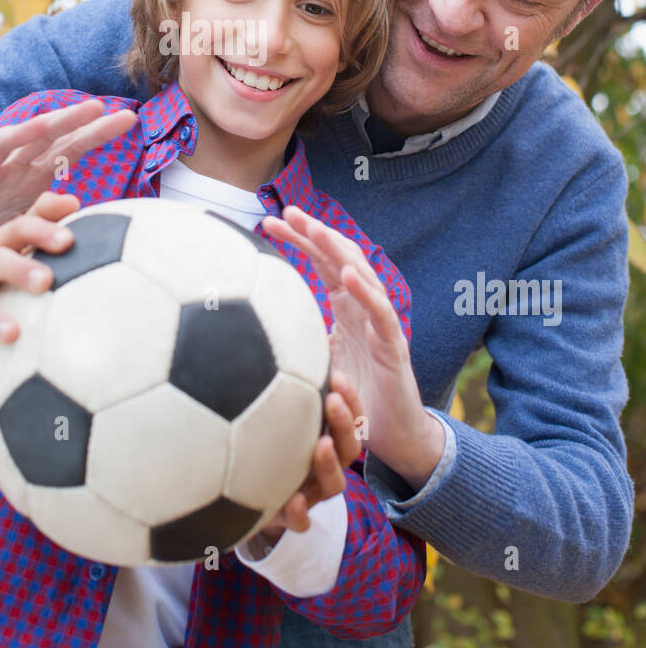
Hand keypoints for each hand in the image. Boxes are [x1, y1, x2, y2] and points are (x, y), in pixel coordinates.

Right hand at [0, 98, 138, 270]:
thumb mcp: (21, 223)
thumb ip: (48, 211)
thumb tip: (80, 205)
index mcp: (26, 174)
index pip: (66, 148)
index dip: (94, 132)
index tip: (128, 119)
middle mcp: (3, 167)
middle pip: (38, 138)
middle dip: (66, 121)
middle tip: (96, 106)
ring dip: (18, 135)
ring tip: (42, 125)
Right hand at [0, 190, 81, 380]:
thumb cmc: (12, 259)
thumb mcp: (25, 238)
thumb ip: (47, 217)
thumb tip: (74, 200)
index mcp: (3, 239)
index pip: (22, 227)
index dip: (43, 231)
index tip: (69, 240)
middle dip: (19, 269)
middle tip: (46, 282)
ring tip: (13, 335)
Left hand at [258, 369, 363, 545]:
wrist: (247, 499)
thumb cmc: (264, 445)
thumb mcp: (274, 413)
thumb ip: (280, 383)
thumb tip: (272, 328)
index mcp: (325, 437)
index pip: (347, 415)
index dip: (347, 397)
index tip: (336, 374)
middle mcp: (324, 464)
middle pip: (348, 445)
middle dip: (344, 421)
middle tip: (332, 396)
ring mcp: (312, 492)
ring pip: (334, 484)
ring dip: (329, 465)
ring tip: (320, 445)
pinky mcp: (293, 517)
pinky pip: (301, 523)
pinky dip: (297, 516)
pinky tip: (288, 505)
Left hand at [261, 205, 443, 490]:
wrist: (392, 435)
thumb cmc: (355, 398)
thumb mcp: (316, 362)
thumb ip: (295, 340)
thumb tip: (252, 328)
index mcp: (346, 306)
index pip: (322, 262)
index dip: (300, 240)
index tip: (269, 222)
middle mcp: (364, 307)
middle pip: (340, 258)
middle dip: (316, 232)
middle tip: (288, 211)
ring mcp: (381, 322)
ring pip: (363, 275)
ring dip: (339, 250)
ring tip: (316, 229)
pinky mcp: (394, 345)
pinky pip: (381, 313)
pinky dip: (366, 291)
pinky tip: (349, 274)